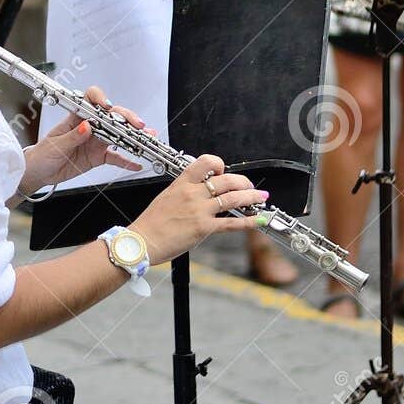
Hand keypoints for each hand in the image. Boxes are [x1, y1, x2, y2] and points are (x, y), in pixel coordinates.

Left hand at [20, 86, 147, 191]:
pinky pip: (116, 157)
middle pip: (111, 116)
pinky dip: (127, 160)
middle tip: (137, 125)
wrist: (40, 171)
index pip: (91, 100)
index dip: (101, 99)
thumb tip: (87, 126)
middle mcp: (89, 126)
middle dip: (126, 118)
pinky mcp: (98, 156)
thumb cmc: (43, 153)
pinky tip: (137, 163)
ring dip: (133, 136)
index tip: (108, 107)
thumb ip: (73, 137)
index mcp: (76, 118)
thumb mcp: (56, 145)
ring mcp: (96, 141)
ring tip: (147, 138)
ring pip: (118, 134)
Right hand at [131, 155, 265, 263]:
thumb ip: (184, 191)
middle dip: (243, 182)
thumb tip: (200, 190)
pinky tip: (257, 220)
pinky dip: (248, 221)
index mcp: (182, 183)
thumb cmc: (151, 222)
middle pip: (226, 180)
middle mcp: (192, 194)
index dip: (219, 164)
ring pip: (232, 199)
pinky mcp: (203, 228)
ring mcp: (199, 210)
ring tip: (261, 198)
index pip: (206, 162)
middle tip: (250, 186)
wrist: (143, 241)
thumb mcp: (166, 197)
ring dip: (251, 198)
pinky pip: (231, 223)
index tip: (225, 171)